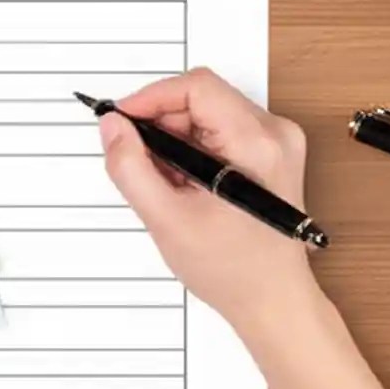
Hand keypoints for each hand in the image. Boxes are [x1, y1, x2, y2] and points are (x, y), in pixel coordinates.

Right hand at [100, 68, 321, 336]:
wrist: (273, 301)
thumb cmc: (232, 270)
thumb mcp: (167, 219)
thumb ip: (131, 167)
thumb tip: (113, 127)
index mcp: (256, 144)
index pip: (196, 87)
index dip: (150, 98)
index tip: (121, 121)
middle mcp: (274, 134)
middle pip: (202, 98)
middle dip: (161, 125)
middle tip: (138, 161)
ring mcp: (276, 143)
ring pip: (208, 115)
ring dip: (176, 140)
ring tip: (165, 183)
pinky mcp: (271, 154)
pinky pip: (221, 132)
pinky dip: (193, 151)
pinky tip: (184, 185)